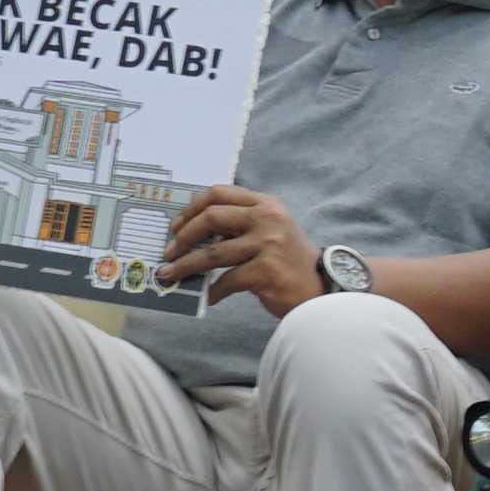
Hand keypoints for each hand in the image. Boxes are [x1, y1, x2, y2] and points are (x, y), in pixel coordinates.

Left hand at [161, 185, 322, 312]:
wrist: (321, 287)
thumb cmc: (289, 261)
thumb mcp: (270, 231)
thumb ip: (240, 225)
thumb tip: (193, 234)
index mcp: (265, 204)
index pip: (219, 193)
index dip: (191, 208)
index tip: (175, 225)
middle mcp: (267, 219)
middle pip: (211, 218)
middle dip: (183, 236)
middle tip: (168, 251)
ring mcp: (268, 244)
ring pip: (213, 253)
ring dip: (186, 265)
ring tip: (170, 275)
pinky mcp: (266, 271)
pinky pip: (227, 280)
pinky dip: (213, 290)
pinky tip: (208, 297)